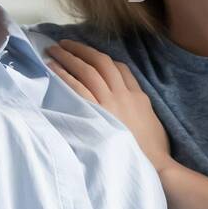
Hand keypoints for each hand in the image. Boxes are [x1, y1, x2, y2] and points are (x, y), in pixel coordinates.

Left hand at [44, 40, 172, 171]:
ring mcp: (110, 103)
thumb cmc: (154, 152)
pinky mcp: (97, 114)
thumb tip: (130, 109)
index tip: (90, 57)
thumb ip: (140, 111)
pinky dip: (64, 74)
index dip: (103, 60)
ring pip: (87, 70)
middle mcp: (123, 95)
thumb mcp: (152, 124)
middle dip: (82, 50)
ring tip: (54, 49)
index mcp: (138, 97)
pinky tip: (52, 67)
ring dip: (69, 57)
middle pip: (101, 63)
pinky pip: (77, 87)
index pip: (121, 69)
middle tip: (66, 43)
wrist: (155, 165)